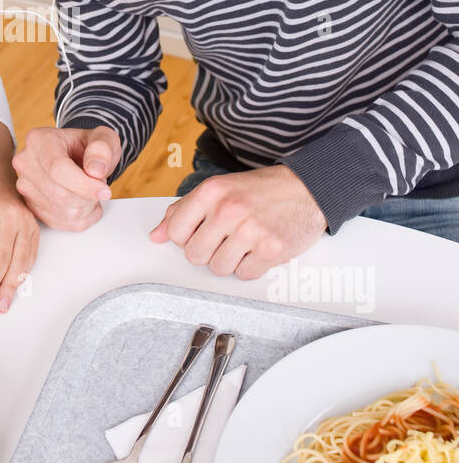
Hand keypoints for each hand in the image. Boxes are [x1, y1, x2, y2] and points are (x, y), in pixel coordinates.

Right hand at [12, 125, 120, 231]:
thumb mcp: (103, 138)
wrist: (77, 157)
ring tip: (91, 191)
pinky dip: (80, 218)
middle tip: (100, 185)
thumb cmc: (88, 146)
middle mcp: (26, 163)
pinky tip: (85, 202)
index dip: (84, 185)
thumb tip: (95, 169)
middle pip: (60, 194)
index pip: (58, 169)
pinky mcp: (31, 207)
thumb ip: (103, 149)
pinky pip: (61, 223)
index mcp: (39, 140)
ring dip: (86, 207)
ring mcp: (25, 187)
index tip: (105, 192)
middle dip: (88, 196)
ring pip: (62, 211)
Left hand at [149, 165, 327, 279]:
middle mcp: (228, 210)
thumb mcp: (219, 189)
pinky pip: (244, 274)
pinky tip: (259, 248)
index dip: (187, 237)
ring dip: (230, 261)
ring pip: (218, 268)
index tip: (202, 232)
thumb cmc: (261, 190)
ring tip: (244, 242)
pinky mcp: (271, 249)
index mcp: (211, 192)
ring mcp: (250, 230)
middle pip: (195, 255)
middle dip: (209, 251)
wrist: (307, 188)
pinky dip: (251, 266)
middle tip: (226, 238)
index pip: (176, 232)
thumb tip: (156, 235)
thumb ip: (184, 210)